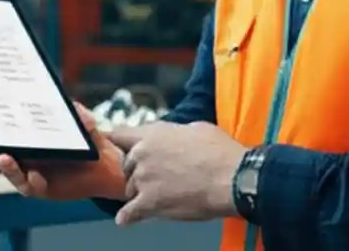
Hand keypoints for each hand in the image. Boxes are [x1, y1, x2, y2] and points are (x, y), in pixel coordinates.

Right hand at [0, 103, 127, 200]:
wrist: (106, 168)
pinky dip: (29, 179)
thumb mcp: (86, 126)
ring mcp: (32, 173)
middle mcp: (27, 157)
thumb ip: (81, 117)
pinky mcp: (43, 189)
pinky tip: (33, 174)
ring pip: (13, 172)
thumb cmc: (89, 143)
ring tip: (2, 157)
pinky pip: (30, 185)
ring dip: (7, 166)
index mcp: (31, 139)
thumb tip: (75, 106)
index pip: (5, 134)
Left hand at [107, 120, 245, 225]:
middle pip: (127, 165)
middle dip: (136, 172)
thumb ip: (175, 133)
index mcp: (152, 134)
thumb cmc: (219, 152)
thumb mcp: (196, 129)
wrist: (231, 178)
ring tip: (152, 198)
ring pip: (130, 189)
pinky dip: (127, 217)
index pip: (119, 135)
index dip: (119, 143)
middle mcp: (141, 154)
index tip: (117, 148)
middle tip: (153, 178)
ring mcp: (143, 179)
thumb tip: (175, 137)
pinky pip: (129, 212)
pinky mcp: (149, 202)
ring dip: (138, 193)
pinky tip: (125, 220)